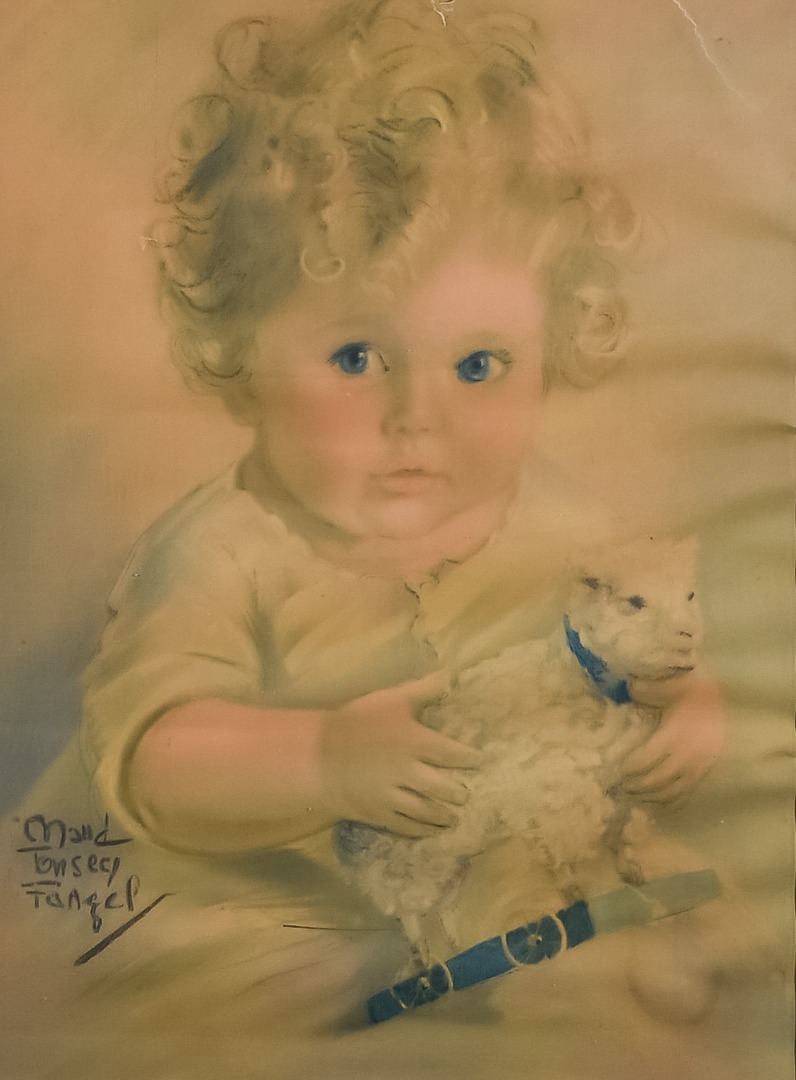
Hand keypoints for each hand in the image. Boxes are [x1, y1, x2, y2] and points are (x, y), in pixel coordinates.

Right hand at [318, 672, 480, 837]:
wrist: (317, 754)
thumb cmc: (356, 722)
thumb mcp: (390, 698)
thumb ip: (423, 689)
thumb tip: (451, 675)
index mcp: (415, 741)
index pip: (452, 753)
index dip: (468, 758)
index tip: (477, 760)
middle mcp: (409, 772)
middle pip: (444, 788)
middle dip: (458, 793)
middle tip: (465, 794)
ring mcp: (394, 796)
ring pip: (427, 811)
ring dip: (444, 815)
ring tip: (454, 817)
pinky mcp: (379, 813)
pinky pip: (406, 826)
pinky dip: (422, 830)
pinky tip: (431, 831)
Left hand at [621, 672, 725, 804]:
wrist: (737, 702)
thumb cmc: (701, 693)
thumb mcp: (675, 685)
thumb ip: (649, 689)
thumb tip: (627, 687)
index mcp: (675, 735)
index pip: (646, 758)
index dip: (630, 767)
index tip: (616, 768)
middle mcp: (686, 756)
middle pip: (657, 779)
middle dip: (637, 786)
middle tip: (620, 786)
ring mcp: (698, 767)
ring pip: (671, 792)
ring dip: (651, 798)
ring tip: (635, 797)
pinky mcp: (706, 773)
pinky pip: (687, 794)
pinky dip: (671, 804)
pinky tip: (659, 807)